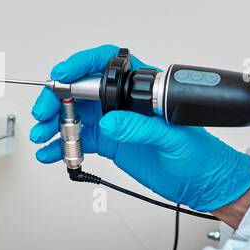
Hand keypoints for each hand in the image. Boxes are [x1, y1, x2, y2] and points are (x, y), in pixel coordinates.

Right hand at [30, 44, 249, 211]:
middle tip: (43, 114)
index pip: (105, 65)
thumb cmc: (202, 155)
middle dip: (56, 99)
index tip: (61, 76)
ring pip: (75, 115)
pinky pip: (80, 140)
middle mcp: (124, 103)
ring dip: (54, 124)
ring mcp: (116, 123)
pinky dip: (62, 146)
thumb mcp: (174, 139)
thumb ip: (140, 129)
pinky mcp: (111, 144)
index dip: (80, 64)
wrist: (206, 184)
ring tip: (42, 137)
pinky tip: (51, 153)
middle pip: (81, 90)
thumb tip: (109, 123)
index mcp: (141, 90)